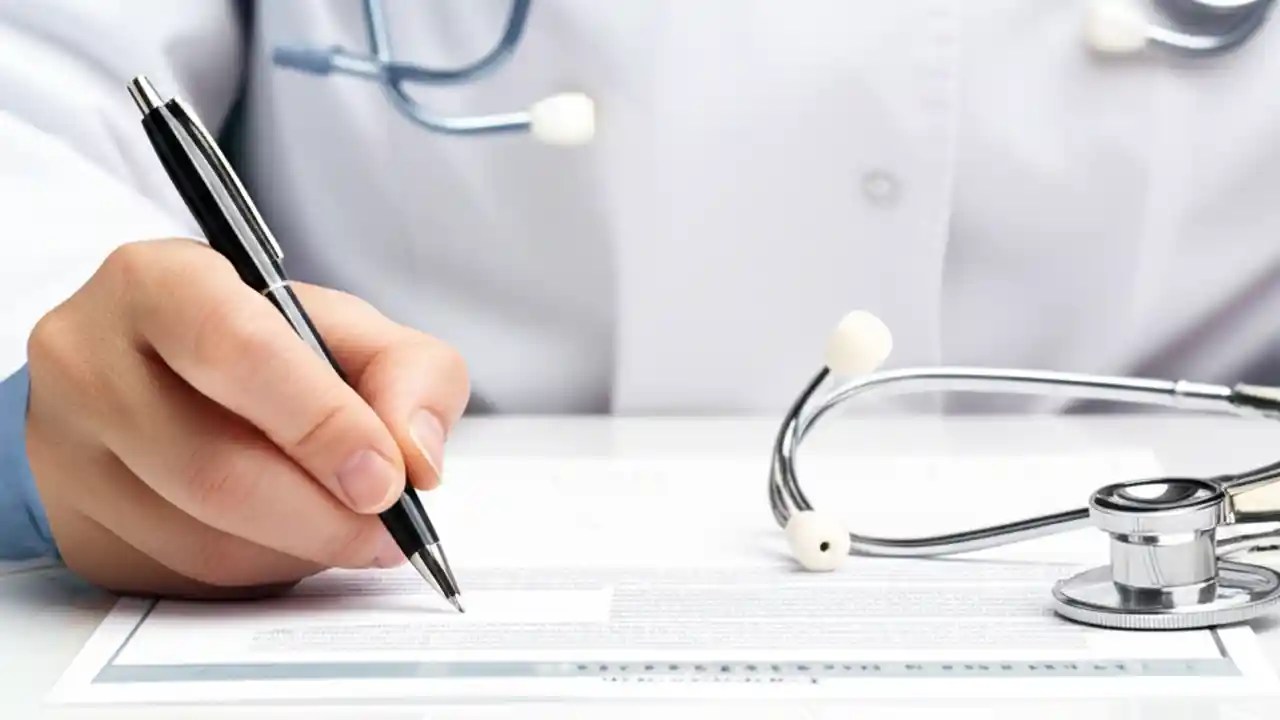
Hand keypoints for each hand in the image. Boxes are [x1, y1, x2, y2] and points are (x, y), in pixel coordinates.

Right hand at [24, 239, 469, 597]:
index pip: (235, 350)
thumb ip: (408, 372)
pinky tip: (290, 540)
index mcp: (159, 282)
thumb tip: (414, 456)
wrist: (160, 375)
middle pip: (214, 466)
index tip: (385, 478)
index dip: (321, 424)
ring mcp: (67, 450)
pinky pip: (181, 577)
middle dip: (323, 515)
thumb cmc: (263, 345)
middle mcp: (90, 360)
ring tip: (348, 531)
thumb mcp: (348, 328)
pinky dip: (260, 571)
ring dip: (298, 552)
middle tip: (387, 530)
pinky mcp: (74, 524)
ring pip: (199, 539)